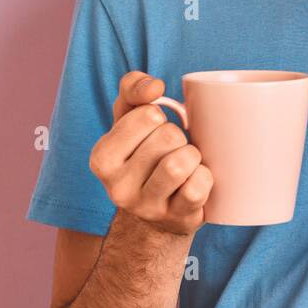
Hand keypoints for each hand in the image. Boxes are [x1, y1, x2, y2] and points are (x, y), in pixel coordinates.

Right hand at [88, 71, 212, 236]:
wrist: (158, 211)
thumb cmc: (144, 152)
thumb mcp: (130, 117)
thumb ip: (133, 88)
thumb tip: (155, 86)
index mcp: (102, 158)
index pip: (148, 115)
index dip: (159, 117)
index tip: (151, 132)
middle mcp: (117, 188)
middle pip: (168, 137)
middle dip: (178, 137)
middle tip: (170, 151)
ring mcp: (147, 208)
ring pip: (181, 163)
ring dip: (193, 155)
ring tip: (185, 164)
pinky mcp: (176, 220)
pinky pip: (198, 187)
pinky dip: (205, 177)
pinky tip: (195, 181)